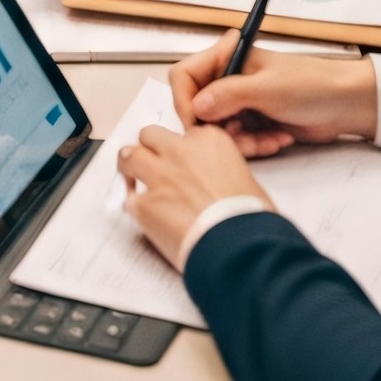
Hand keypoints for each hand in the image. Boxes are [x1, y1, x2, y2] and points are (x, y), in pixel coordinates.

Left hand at [119, 121, 271, 267]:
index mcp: (209, 142)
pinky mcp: (145, 204)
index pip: (184, 133)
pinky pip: (129, 199)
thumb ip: (221, 171)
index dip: (181, 149)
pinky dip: (134, 206)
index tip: (183, 161)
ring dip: (130, 168)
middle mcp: (180, 152)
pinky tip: (143, 215)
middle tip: (153, 164)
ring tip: (134, 180)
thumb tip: (215, 184)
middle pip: (150, 135)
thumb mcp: (245, 180)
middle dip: (150, 148)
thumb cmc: (251, 218)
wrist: (240, 246)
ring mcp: (159, 176)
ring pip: (129, 156)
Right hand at [171, 34, 378, 154]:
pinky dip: (255, 146)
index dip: (185, 102)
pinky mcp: (253, 123)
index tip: (197, 125)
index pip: (184, 76)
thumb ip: (228, 95)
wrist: (347, 104)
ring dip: (242, 142)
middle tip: (243, 138)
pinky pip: (238, 141)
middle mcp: (228, 79)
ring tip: (271, 140)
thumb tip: (195, 108)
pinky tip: (279, 140)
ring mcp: (240, 103)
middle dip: (220, 130)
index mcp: (227, 58)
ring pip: (218, 130)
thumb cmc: (311, 84)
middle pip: (199, 109)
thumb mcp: (267, 88)